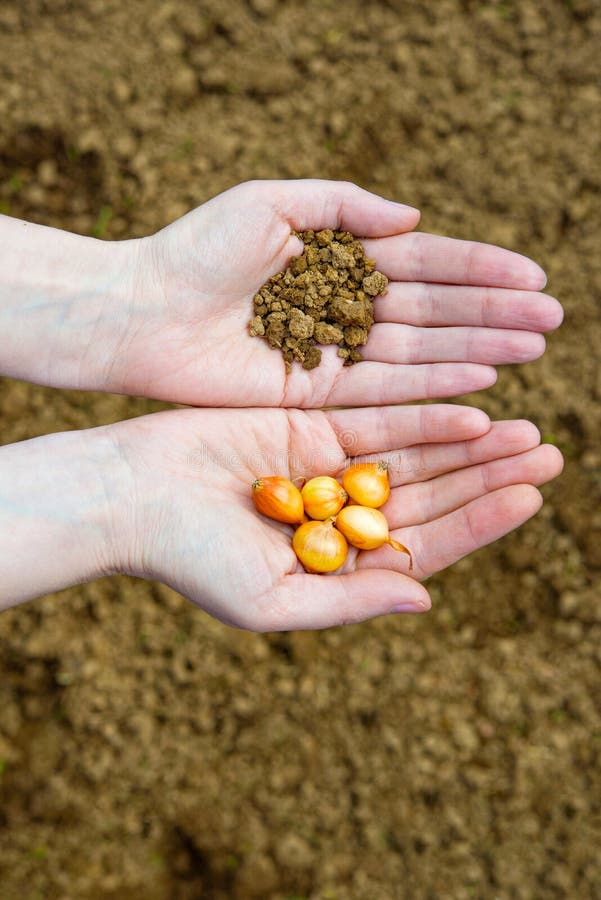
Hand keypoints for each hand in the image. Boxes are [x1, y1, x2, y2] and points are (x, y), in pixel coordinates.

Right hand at [107, 404, 562, 629]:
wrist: (133, 495)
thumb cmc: (192, 560)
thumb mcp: (272, 600)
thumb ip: (349, 601)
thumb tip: (426, 599)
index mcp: (339, 565)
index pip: (425, 547)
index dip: (479, 523)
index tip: (528, 498)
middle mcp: (344, 517)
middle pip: (432, 496)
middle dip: (488, 478)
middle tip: (547, 455)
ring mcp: (330, 469)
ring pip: (415, 455)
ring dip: (469, 444)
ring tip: (525, 431)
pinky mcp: (311, 427)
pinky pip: (379, 419)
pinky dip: (423, 415)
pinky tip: (469, 407)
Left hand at [113, 178, 562, 406]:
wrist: (144, 309)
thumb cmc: (198, 249)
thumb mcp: (273, 203)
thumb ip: (345, 206)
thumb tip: (415, 220)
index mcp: (340, 257)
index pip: (424, 264)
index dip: (478, 270)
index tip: (531, 276)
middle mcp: (346, 307)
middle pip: (433, 311)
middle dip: (493, 314)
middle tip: (552, 319)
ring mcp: (335, 352)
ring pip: (421, 351)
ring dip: (478, 350)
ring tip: (533, 348)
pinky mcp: (318, 392)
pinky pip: (386, 388)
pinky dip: (433, 384)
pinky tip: (480, 380)